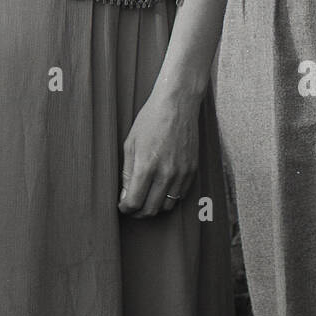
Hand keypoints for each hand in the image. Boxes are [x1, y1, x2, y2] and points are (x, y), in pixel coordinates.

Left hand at [119, 85, 200, 218]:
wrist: (178, 104)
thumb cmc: (151, 119)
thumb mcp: (130, 143)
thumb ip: (127, 172)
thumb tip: (125, 194)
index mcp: (147, 166)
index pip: (135, 202)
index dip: (125, 208)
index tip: (122, 206)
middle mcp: (166, 173)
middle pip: (151, 209)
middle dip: (138, 212)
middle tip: (132, 207)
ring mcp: (182, 173)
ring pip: (167, 206)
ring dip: (155, 206)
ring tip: (146, 198)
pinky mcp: (193, 170)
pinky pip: (181, 195)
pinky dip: (170, 197)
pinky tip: (161, 188)